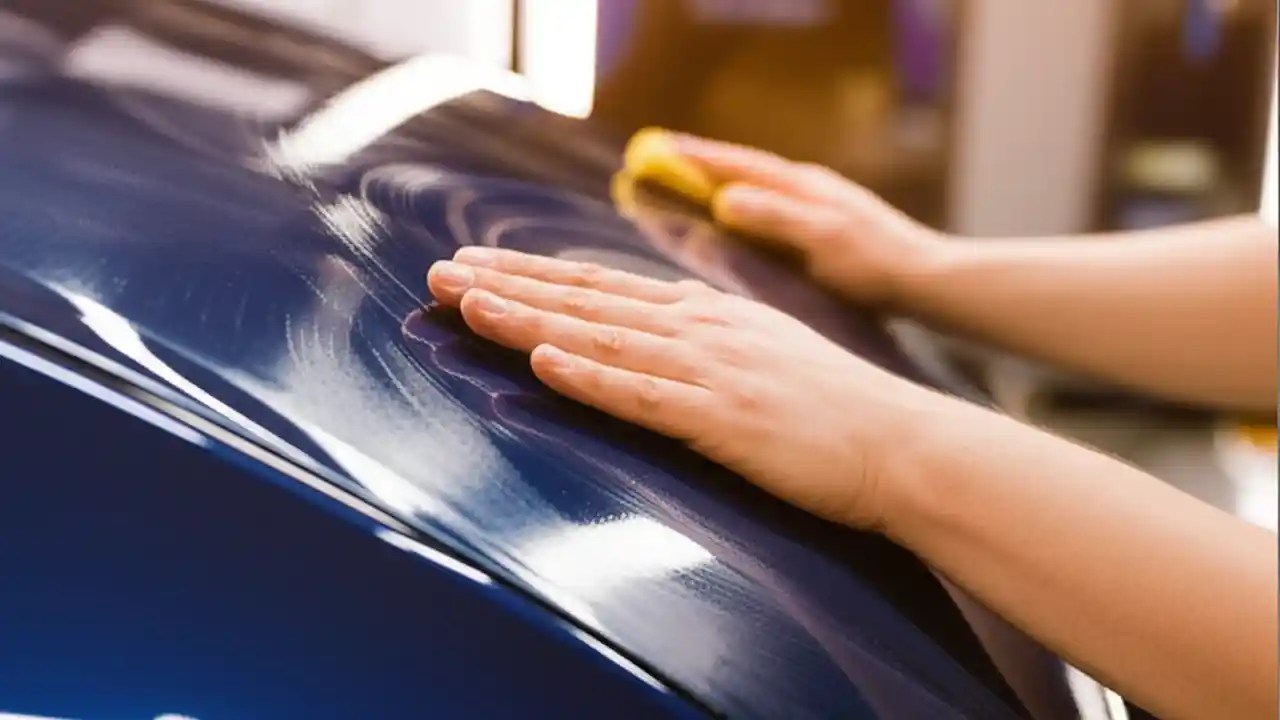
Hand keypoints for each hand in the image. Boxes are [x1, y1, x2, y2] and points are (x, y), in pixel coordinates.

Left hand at [427, 247, 945, 529]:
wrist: (900, 442)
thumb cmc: (833, 405)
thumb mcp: (761, 350)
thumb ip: (705, 337)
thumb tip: (652, 328)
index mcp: (705, 313)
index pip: (600, 287)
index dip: (532, 276)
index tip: (477, 266)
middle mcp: (699, 329)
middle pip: (586, 302)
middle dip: (508, 286)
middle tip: (440, 274)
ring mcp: (710, 371)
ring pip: (602, 339)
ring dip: (529, 321)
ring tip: (467, 305)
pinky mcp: (723, 420)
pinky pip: (644, 396)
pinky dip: (590, 376)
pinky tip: (544, 362)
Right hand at [672, 133, 945, 308]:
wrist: (928, 283)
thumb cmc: (876, 264)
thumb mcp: (822, 239)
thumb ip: (775, 217)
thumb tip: (725, 198)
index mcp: (803, 186)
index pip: (740, 164)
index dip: (697, 157)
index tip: (659, 148)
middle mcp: (807, 189)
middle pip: (745, 171)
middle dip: (703, 165)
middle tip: (662, 159)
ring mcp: (817, 208)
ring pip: (758, 190)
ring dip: (722, 186)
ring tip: (689, 187)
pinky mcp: (824, 231)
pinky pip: (770, 212)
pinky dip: (744, 211)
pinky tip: (737, 225)